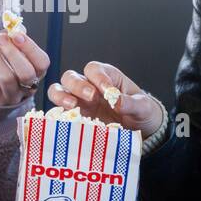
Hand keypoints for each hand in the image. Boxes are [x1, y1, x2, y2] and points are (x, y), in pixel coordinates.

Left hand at [0, 29, 50, 106]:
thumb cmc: (10, 66)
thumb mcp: (17, 51)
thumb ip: (18, 37)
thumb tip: (16, 26)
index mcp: (38, 72)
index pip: (42, 63)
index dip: (30, 48)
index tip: (16, 35)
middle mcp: (27, 86)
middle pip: (26, 73)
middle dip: (12, 52)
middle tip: (0, 38)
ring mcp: (11, 95)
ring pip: (7, 79)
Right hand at [47, 61, 164, 137]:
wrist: (141, 131)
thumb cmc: (141, 112)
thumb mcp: (143, 107)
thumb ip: (131, 103)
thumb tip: (117, 101)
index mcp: (106, 77)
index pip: (95, 69)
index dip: (98, 77)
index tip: (108, 91)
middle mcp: (89, 86)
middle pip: (71, 77)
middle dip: (78, 85)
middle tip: (91, 97)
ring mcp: (80, 102)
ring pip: (58, 90)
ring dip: (61, 95)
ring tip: (71, 106)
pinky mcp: (75, 118)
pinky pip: (59, 112)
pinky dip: (58, 114)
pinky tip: (65, 120)